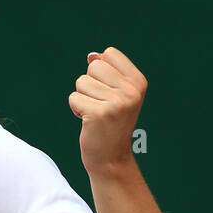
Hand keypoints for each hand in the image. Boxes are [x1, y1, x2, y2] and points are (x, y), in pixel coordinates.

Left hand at [68, 46, 145, 176]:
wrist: (111, 158)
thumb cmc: (111, 124)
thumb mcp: (117, 94)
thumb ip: (107, 72)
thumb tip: (91, 55)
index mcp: (138, 82)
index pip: (109, 53)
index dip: (101, 71)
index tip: (108, 91)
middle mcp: (131, 91)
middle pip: (93, 66)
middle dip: (89, 84)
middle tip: (99, 105)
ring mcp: (116, 103)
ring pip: (81, 82)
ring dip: (82, 98)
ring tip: (95, 114)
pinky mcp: (99, 114)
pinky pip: (74, 98)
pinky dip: (76, 109)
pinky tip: (88, 121)